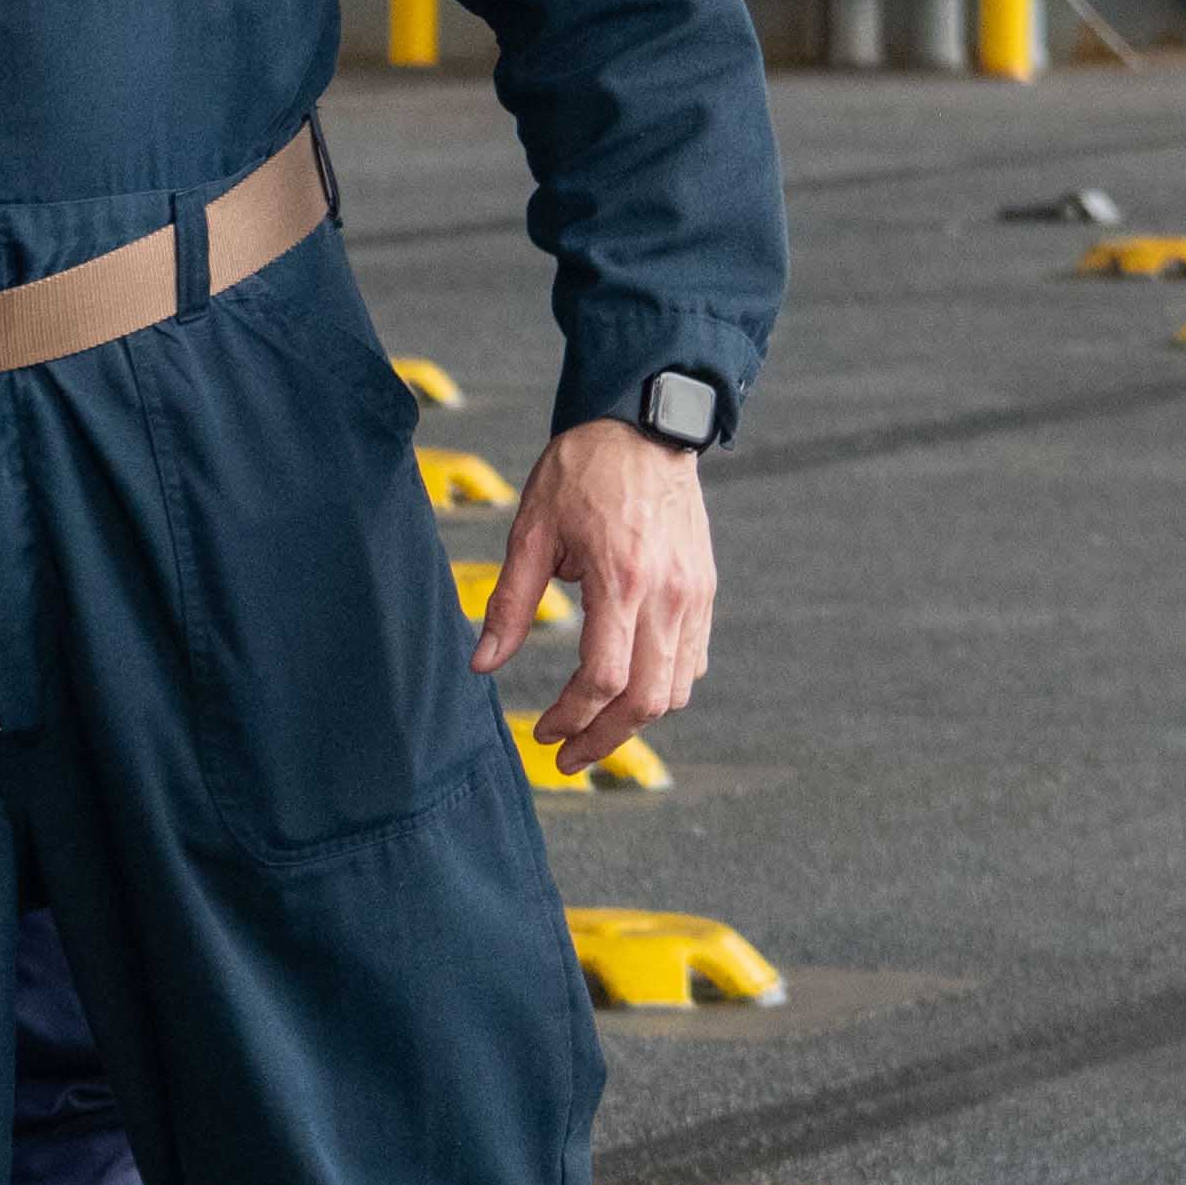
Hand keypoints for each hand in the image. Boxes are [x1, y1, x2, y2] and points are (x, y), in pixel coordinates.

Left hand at [475, 414, 712, 770]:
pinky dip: (663, 688)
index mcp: (621, 580)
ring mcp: (694, 594)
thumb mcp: (530, 532)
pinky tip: (626, 693)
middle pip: (648, 698)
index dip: (571, 716)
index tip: (541, 732)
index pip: (603, 677)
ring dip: (635, 721)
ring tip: (592, 732)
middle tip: (565, 758)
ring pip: (677, 687)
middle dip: (605, 739)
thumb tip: (481, 665)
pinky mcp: (705, 589)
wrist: (644, 426)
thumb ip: (510, 605)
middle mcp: (668, 594)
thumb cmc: (580, 473)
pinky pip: (693, 658)